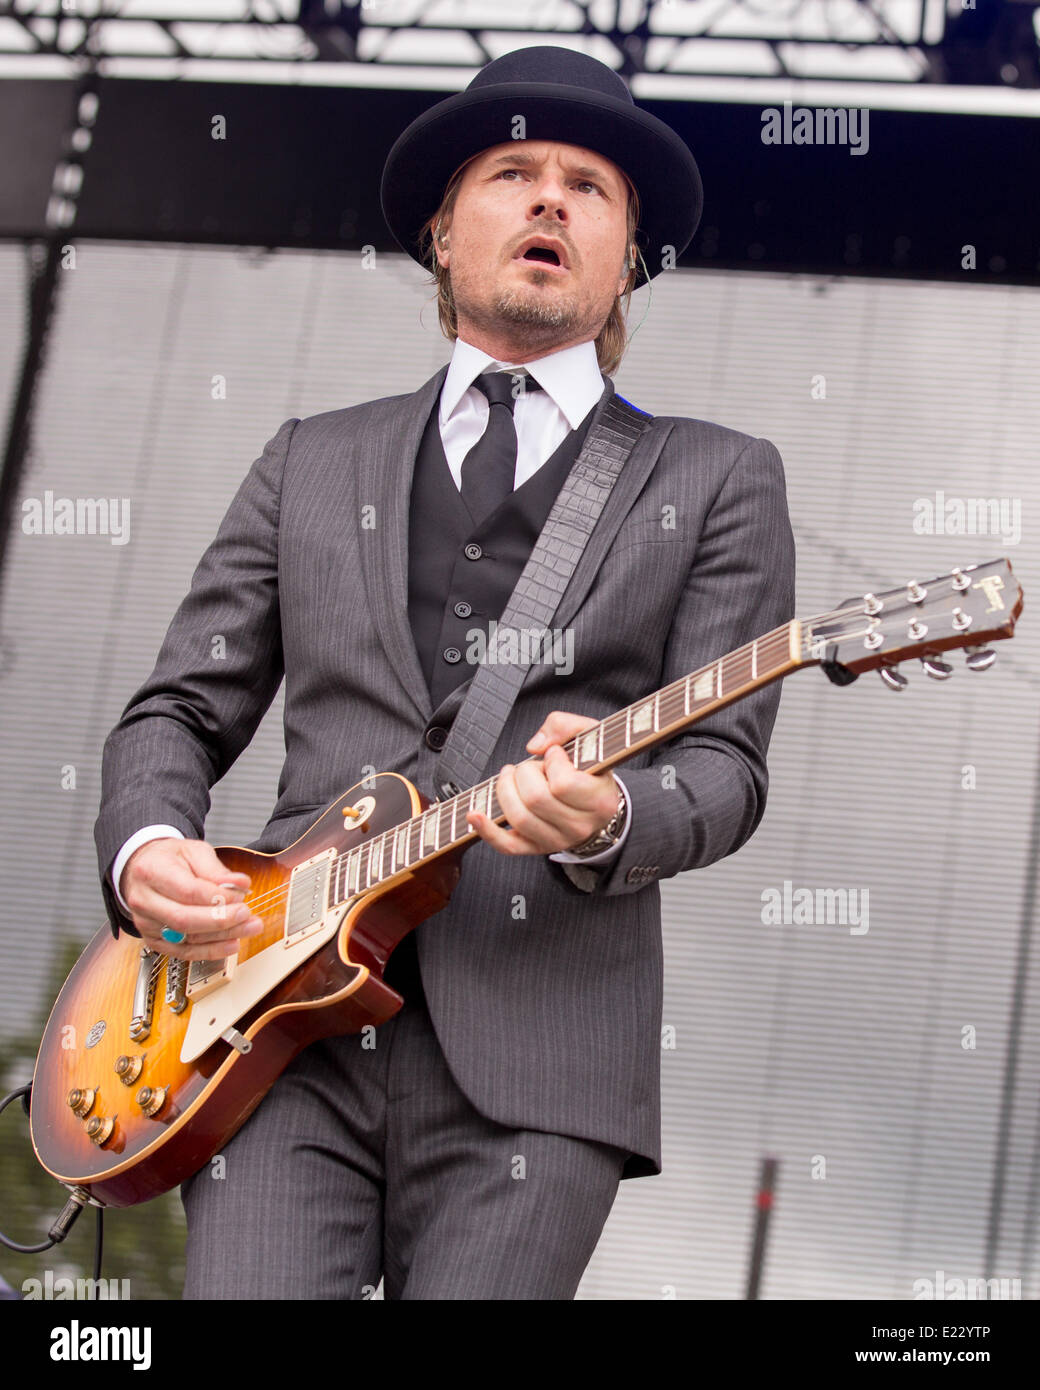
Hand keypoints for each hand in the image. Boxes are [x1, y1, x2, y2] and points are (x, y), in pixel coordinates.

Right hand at [120, 838, 262, 960]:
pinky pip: (184, 952)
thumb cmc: (170, 859)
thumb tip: (239, 884)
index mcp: (150, 872)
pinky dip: (210, 951)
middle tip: (246, 914)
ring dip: (222, 937)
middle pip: (184, 919)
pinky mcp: (153, 940)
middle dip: (220, 920)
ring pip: (185, 938)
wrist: (144, 869)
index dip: (218, 897)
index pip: (187, 891)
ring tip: (248, 928)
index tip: (240, 896)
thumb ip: (216, 870)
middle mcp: (143, 900)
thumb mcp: (194, 851)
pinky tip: (231, 944)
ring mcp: (146, 923)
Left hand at [466, 711, 620, 856]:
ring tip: (514, 777)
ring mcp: (557, 840)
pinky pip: (507, 845)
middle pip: (535, 799)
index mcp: (599, 801)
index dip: (553, 762)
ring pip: (519, 818)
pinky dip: (487, 830)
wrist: (597, 802)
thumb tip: (535, 745)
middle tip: (533, 766)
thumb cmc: (592, 768)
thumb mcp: (591, 736)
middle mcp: (580, 826)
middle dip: (526, 773)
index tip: (556, 754)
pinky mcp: (535, 847)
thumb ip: (566, 726)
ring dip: (506, 789)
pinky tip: (474, 814)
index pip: (563, 784)